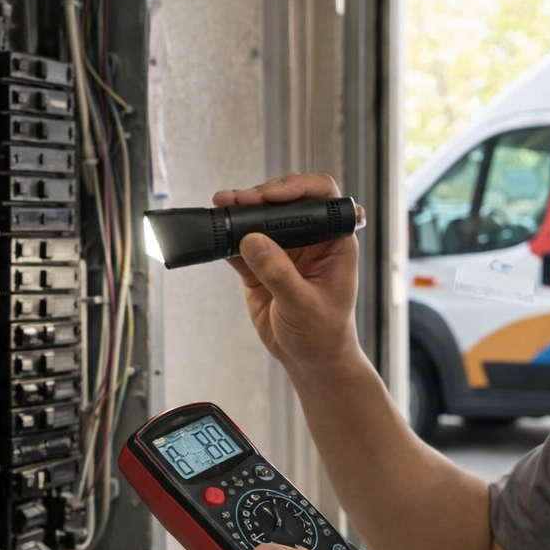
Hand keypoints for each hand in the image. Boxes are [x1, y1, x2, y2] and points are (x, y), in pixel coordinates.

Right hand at [213, 173, 362, 371]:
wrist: (310, 360)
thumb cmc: (324, 334)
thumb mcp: (305, 306)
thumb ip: (279, 274)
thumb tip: (254, 241)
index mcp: (334, 241)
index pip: (322, 198)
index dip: (299, 188)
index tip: (274, 196)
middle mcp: (310, 239)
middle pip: (287, 201)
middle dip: (263, 196)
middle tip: (242, 201)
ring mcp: (284, 250)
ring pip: (261, 218)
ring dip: (241, 211)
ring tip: (223, 205)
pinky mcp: (260, 265)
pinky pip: (241, 243)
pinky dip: (227, 236)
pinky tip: (215, 231)